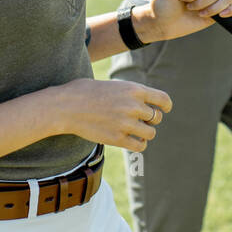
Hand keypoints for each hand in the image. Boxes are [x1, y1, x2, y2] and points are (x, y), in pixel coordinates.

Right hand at [51, 78, 171, 152]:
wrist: (66, 106)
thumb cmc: (85, 92)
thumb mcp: (112, 85)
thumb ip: (130, 93)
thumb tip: (144, 103)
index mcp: (134, 89)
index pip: (163, 99)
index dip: (165, 106)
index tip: (164, 110)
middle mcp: (133, 106)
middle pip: (156, 117)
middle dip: (150, 120)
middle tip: (138, 120)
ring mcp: (126, 123)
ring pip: (150, 133)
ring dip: (145, 133)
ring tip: (133, 131)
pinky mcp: (118, 139)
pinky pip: (140, 146)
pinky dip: (138, 144)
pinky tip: (130, 140)